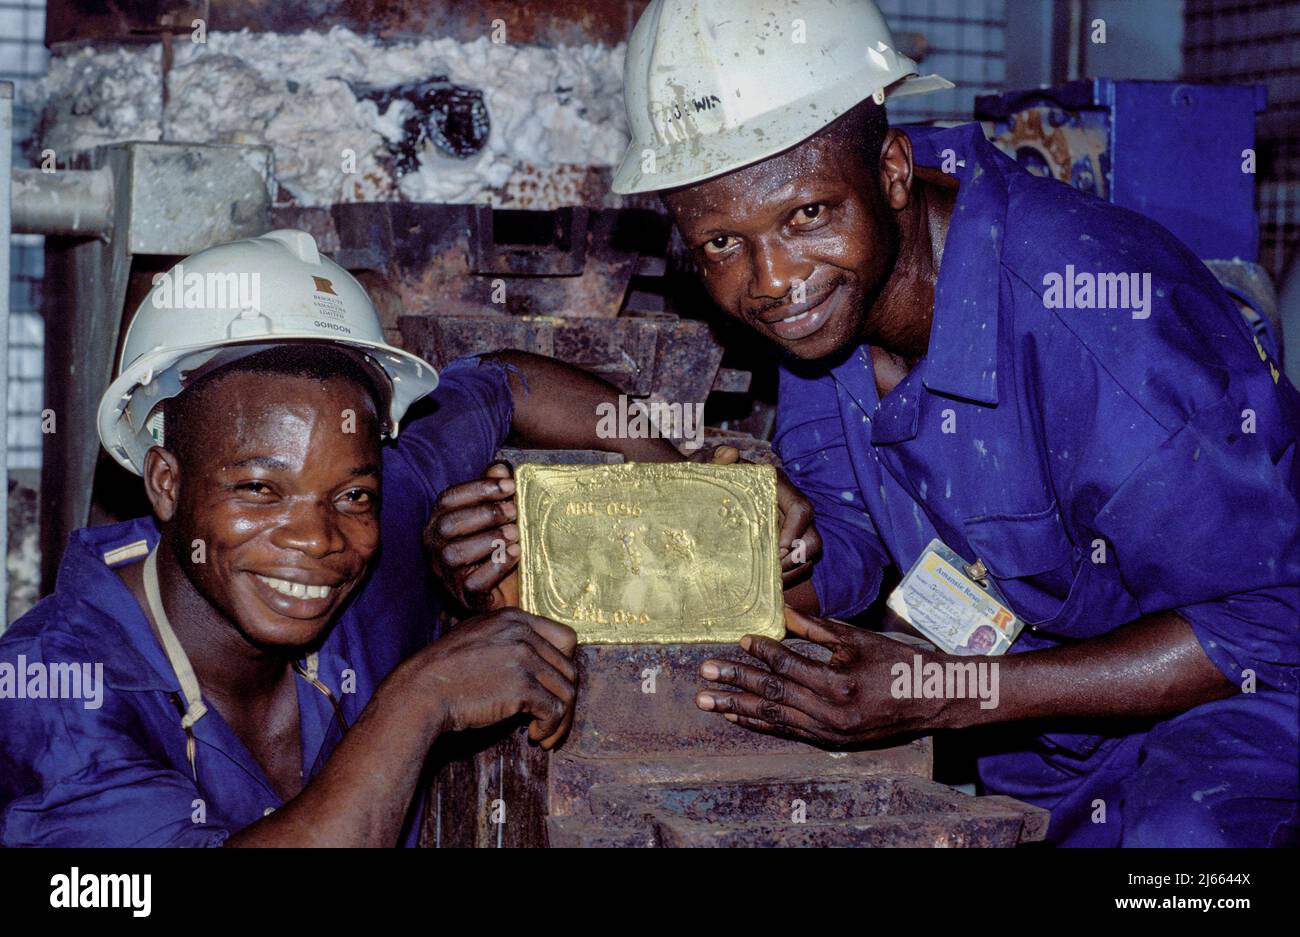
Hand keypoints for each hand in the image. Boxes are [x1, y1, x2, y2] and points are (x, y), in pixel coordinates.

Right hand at [418, 607, 577, 748]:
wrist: (422, 690)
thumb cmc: (445, 672)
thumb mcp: (477, 636)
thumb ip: (507, 639)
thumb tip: (538, 661)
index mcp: (515, 618)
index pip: (565, 638)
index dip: (564, 665)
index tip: (553, 687)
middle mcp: (523, 633)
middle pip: (568, 667)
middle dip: (564, 697)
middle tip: (550, 718)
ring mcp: (524, 658)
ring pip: (566, 691)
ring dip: (560, 718)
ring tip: (545, 733)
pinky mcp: (523, 686)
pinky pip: (554, 710)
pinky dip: (550, 728)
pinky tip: (534, 736)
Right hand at [424, 462, 519, 611]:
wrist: (499, 595)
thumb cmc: (495, 549)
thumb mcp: (495, 517)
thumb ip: (494, 492)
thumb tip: (500, 468)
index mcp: (439, 522)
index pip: (448, 499)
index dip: (478, 488)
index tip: (509, 485)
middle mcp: (435, 547)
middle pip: (449, 524)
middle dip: (485, 513)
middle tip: (514, 512)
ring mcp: (446, 573)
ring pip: (455, 554)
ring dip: (490, 539)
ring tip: (515, 534)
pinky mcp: (464, 597)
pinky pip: (473, 583)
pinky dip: (496, 566)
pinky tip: (515, 554)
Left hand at [688, 444, 821, 582]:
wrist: (707, 490)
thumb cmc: (712, 477)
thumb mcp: (712, 466)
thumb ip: (718, 459)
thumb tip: (729, 453)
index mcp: (778, 487)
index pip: (801, 509)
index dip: (795, 530)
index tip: (778, 548)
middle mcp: (790, 508)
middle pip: (812, 536)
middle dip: (798, 557)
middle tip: (774, 570)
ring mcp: (790, 528)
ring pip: (808, 554)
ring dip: (794, 570)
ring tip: (771, 580)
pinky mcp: (784, 544)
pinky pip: (798, 564)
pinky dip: (788, 576)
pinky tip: (769, 583)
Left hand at [695, 606, 943, 744]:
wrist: (930, 700)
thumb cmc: (895, 663)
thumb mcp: (858, 640)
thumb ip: (817, 629)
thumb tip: (781, 612)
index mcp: (837, 682)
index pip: (787, 664)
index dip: (761, 651)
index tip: (740, 639)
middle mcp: (829, 711)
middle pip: (771, 693)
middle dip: (734, 682)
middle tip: (704, 673)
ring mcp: (828, 730)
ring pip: (773, 716)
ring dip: (736, 708)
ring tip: (706, 700)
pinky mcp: (829, 741)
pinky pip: (786, 731)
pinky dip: (758, 724)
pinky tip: (735, 717)